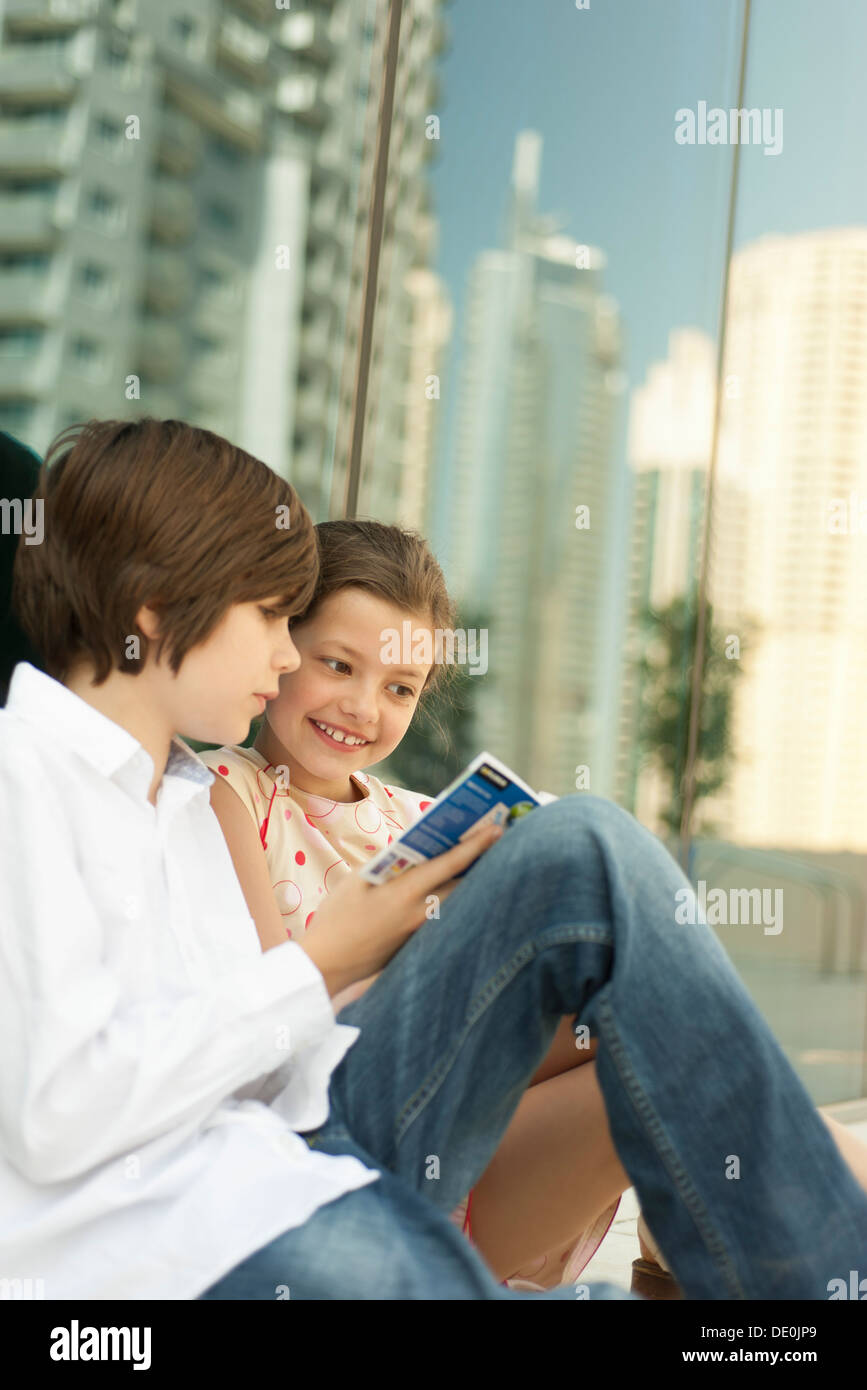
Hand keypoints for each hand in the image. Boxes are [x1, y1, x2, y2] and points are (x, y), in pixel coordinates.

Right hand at [298, 822, 503, 997]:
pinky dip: (454, 901)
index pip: (449, 864)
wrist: (327, 963)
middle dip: (482, 862)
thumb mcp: (356, 881)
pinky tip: (457, 889)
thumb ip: (386, 863)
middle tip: (499, 841)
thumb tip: (411, 851)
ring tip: (484, 861)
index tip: (497, 829)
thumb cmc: (336, 918)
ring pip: (457, 902)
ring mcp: (421, 932)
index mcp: (404, 892)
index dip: (476, 845)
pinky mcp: (418, 945)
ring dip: (471, 882)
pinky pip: (444, 919)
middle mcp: (420, 913)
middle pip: (463, 884)